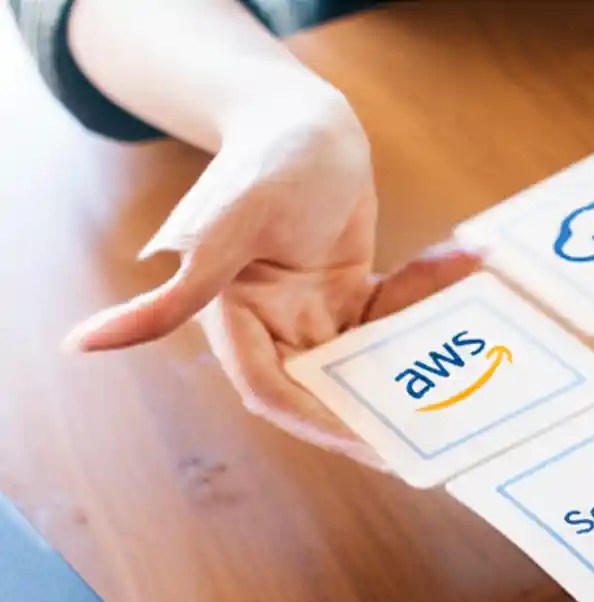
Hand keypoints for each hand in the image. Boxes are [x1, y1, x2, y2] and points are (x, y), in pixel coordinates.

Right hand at [63, 95, 479, 468]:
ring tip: (467, 322)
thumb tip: (78, 344)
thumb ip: (172, 297)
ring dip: (418, 340)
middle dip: (383, 399)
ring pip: (370, 353)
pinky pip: (392, 312)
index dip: (323, 422)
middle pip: (331, 383)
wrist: (303, 115)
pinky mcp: (349, 290)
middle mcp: (276, 321)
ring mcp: (315, 308)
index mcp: (237, 318)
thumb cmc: (260, 162)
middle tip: (441, 420)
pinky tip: (465, 260)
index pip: (276, 391)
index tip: (377, 445)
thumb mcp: (221, 231)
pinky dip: (427, 293)